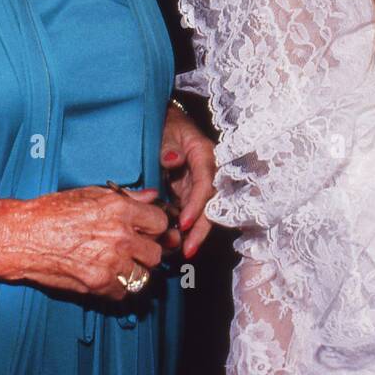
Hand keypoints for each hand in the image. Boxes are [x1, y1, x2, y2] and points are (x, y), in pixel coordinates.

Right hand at [0, 186, 172, 299]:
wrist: (21, 237)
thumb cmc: (51, 212)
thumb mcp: (90, 194)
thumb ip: (126, 196)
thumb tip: (151, 196)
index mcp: (119, 210)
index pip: (160, 222)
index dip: (155, 226)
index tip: (149, 230)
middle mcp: (120, 237)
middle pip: (156, 252)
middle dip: (148, 250)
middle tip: (136, 249)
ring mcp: (110, 263)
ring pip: (144, 275)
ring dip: (136, 271)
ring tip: (123, 264)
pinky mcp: (98, 285)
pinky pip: (125, 292)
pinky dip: (120, 287)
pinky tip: (109, 276)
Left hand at [161, 102, 215, 257]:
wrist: (164, 121)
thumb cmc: (165, 123)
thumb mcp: (166, 129)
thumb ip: (169, 145)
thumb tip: (173, 160)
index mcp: (204, 154)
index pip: (206, 183)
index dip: (196, 205)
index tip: (183, 223)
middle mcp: (207, 171)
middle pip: (210, 203)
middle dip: (200, 228)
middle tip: (187, 250)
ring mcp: (198, 183)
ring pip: (202, 211)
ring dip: (193, 232)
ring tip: (181, 252)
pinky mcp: (189, 191)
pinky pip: (189, 211)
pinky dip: (183, 227)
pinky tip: (175, 243)